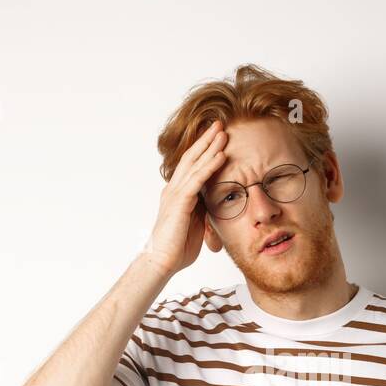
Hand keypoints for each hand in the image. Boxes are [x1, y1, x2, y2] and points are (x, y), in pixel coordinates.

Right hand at [141, 120, 227, 275]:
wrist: (162, 262)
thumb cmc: (178, 248)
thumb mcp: (197, 224)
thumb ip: (204, 209)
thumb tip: (217, 203)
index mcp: (177, 194)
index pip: (191, 165)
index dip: (204, 149)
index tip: (217, 136)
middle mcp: (174, 189)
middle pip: (191, 157)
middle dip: (206, 140)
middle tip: (220, 123)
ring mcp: (175, 194)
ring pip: (194, 164)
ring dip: (210, 147)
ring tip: (222, 132)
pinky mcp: (180, 203)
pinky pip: (197, 180)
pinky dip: (210, 167)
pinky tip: (220, 156)